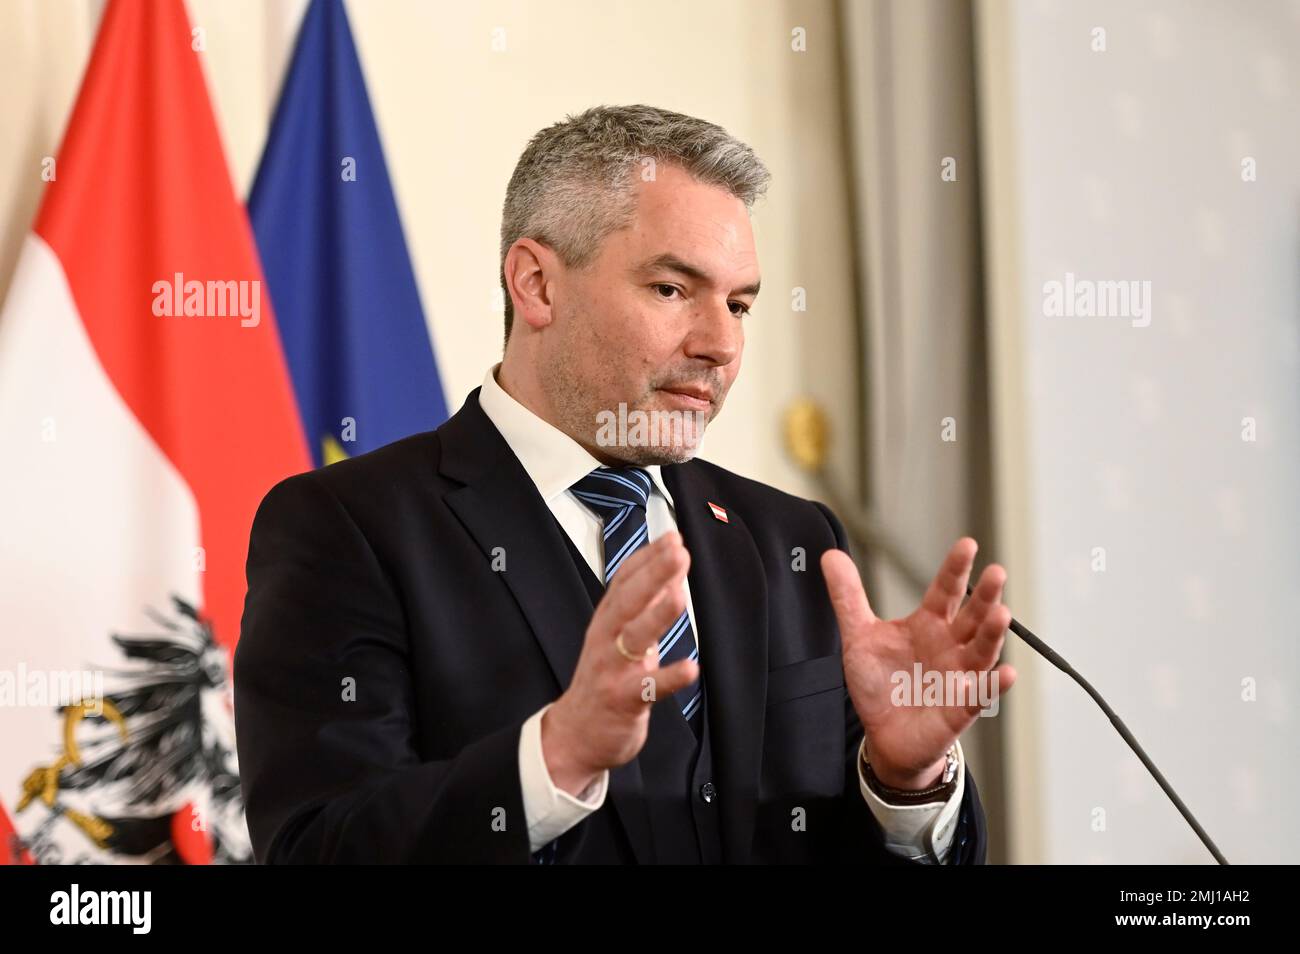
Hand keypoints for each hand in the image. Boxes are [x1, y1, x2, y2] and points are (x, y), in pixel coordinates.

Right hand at [542, 532, 700, 795]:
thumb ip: (642, 606)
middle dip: (653, 574)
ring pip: (634, 638)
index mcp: (607, 621)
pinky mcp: (623, 700)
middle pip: (628, 601)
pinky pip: (647, 688)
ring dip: (657, 616)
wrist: (576, 734)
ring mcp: (613, 669)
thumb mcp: (618, 636)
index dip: (648, 557)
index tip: (672, 537)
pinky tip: (691, 668)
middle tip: (678, 552)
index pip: (625, 580)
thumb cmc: (604, 679)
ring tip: (680, 596)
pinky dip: (668, 678)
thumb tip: (669, 573)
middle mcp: (607, 639)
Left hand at [821, 538, 1016, 789]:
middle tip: (997, 573)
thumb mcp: (859, 637)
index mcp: (929, 624)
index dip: (956, 568)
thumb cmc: (880, 683)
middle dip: (985, 596)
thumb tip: (831, 555)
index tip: (968, 544)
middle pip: (972, 616)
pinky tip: (1006, 673)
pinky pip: (980, 695)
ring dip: (993, 633)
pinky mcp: (960, 708)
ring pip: (982, 651)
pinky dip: (994, 685)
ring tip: (1001, 613)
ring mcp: (959, 676)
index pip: (945, 591)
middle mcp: (950, 646)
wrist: (883, 735)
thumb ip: (848, 597)